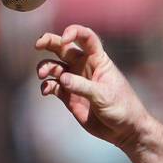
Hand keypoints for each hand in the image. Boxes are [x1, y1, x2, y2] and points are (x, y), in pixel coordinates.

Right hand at [34, 24, 150, 151]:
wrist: (123, 130)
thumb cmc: (121, 108)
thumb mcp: (103, 95)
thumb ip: (82, 86)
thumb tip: (61, 78)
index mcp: (98, 60)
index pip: (86, 38)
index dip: (74, 32)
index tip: (64, 38)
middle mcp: (84, 67)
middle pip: (63, 47)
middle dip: (49, 42)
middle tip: (38, 45)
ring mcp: (75, 80)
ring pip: (54, 66)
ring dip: (45, 67)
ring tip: (42, 75)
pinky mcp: (69, 96)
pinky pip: (52, 85)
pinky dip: (46, 86)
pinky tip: (46, 91)